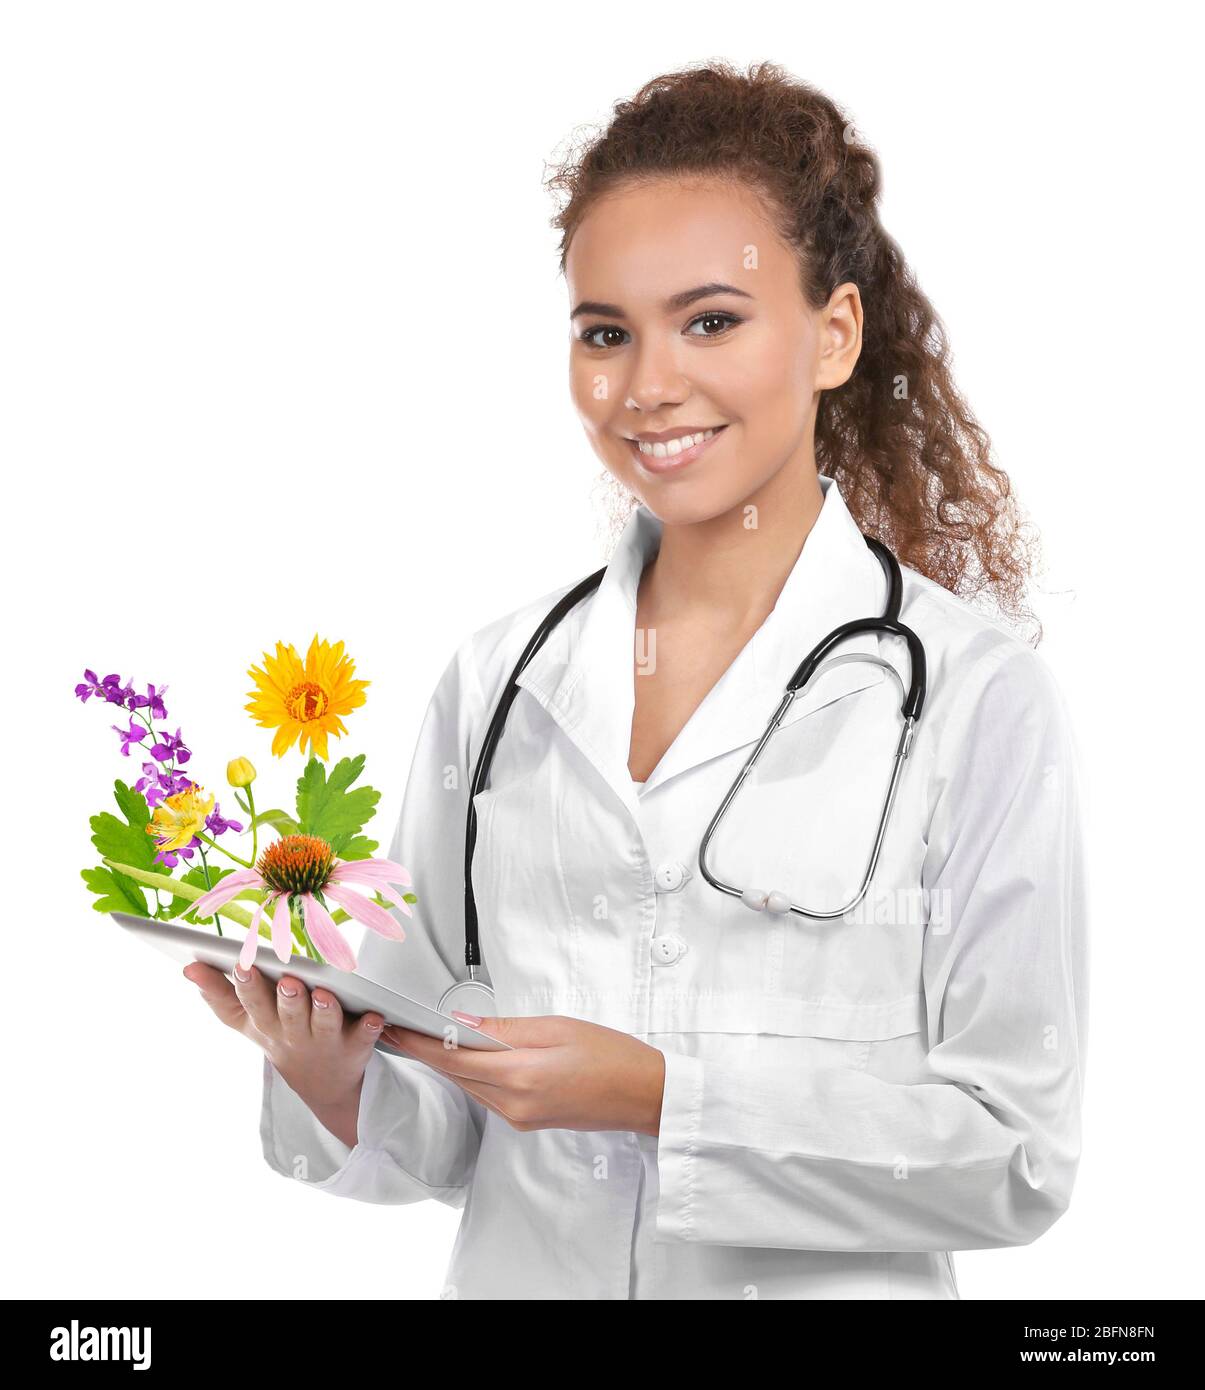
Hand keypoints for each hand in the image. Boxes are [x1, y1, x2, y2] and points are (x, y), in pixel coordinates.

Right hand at [182, 961, 383, 1138]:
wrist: (322, 1085)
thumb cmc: (280, 1036)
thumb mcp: (246, 1022)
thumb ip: (217, 995)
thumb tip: (188, 967)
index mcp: (265, 1023)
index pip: (250, 1004)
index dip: (245, 985)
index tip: (241, 964)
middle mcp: (293, 1033)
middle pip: (287, 1014)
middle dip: (286, 998)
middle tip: (287, 980)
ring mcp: (325, 1041)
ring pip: (324, 1023)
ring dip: (325, 1009)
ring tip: (325, 994)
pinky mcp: (355, 1046)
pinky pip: (364, 1036)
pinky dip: (370, 1027)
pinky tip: (375, 1016)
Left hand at [380, 1013, 665, 1135]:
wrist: (644, 1095)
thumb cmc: (612, 1056)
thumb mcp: (558, 1027)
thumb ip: (507, 1028)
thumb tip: (465, 1022)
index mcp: (520, 1076)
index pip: (453, 1058)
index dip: (417, 1043)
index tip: (392, 1028)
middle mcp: (514, 1104)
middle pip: (455, 1074)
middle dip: (424, 1051)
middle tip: (396, 1028)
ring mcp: (520, 1117)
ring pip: (470, 1085)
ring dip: (446, 1063)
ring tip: (422, 1039)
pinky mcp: (528, 1121)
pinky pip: (488, 1095)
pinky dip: (472, 1075)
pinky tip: (465, 1058)